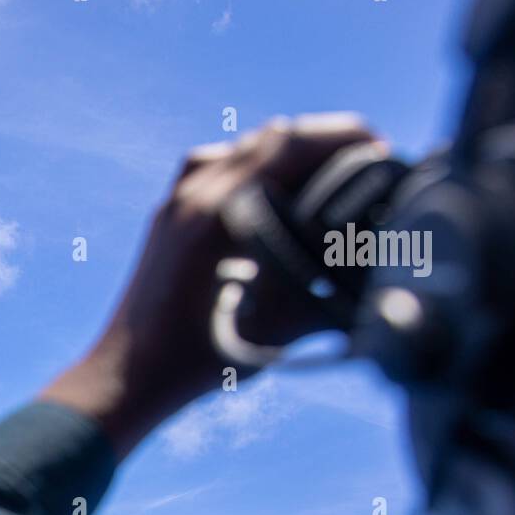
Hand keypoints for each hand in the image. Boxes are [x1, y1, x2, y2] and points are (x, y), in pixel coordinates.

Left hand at [42, 113, 381, 459]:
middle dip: (324, 142)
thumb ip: (330, 295)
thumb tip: (386, 273)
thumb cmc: (198, 360)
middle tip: (367, 159)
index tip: (381, 151)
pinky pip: (215, 168)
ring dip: (289, 152)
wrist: (128, 376)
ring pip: (242, 148)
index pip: (292, 142)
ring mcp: (175, 201)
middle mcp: (192, 194)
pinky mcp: (168, 217)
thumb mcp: (276, 326)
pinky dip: (253, 167)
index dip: (344, 138)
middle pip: (271, 137)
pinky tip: (275, 190)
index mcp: (218, 210)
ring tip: (330, 171)